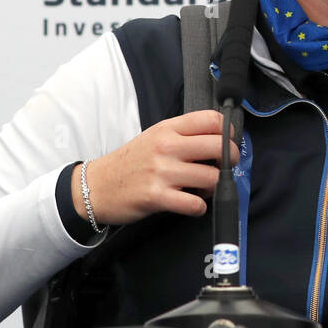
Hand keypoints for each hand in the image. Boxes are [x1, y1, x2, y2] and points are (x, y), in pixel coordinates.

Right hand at [70, 110, 240, 226]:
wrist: (96, 186)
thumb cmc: (130, 162)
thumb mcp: (155, 137)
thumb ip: (184, 135)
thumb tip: (219, 139)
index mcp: (168, 129)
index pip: (211, 120)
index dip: (228, 132)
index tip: (227, 142)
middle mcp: (166, 147)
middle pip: (219, 147)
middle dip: (231, 159)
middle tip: (225, 167)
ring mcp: (162, 172)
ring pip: (211, 177)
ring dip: (215, 187)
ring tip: (204, 188)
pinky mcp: (157, 196)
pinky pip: (194, 204)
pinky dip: (199, 207)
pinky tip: (192, 204)